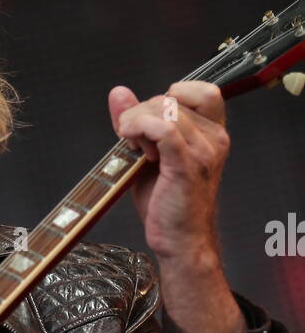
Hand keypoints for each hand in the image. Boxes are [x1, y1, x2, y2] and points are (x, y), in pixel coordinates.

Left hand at [108, 81, 230, 265]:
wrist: (180, 242)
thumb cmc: (167, 205)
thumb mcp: (148, 156)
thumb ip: (136, 121)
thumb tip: (118, 92)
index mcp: (212, 133)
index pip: (201, 90)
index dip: (170, 96)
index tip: (150, 121)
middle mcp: (214, 138)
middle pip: (172, 98)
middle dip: (141, 112)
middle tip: (132, 140)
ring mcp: (204, 151)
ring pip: (165, 109)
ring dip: (136, 122)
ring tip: (132, 146)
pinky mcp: (187, 165)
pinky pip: (163, 128)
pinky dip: (138, 127)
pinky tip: (129, 141)